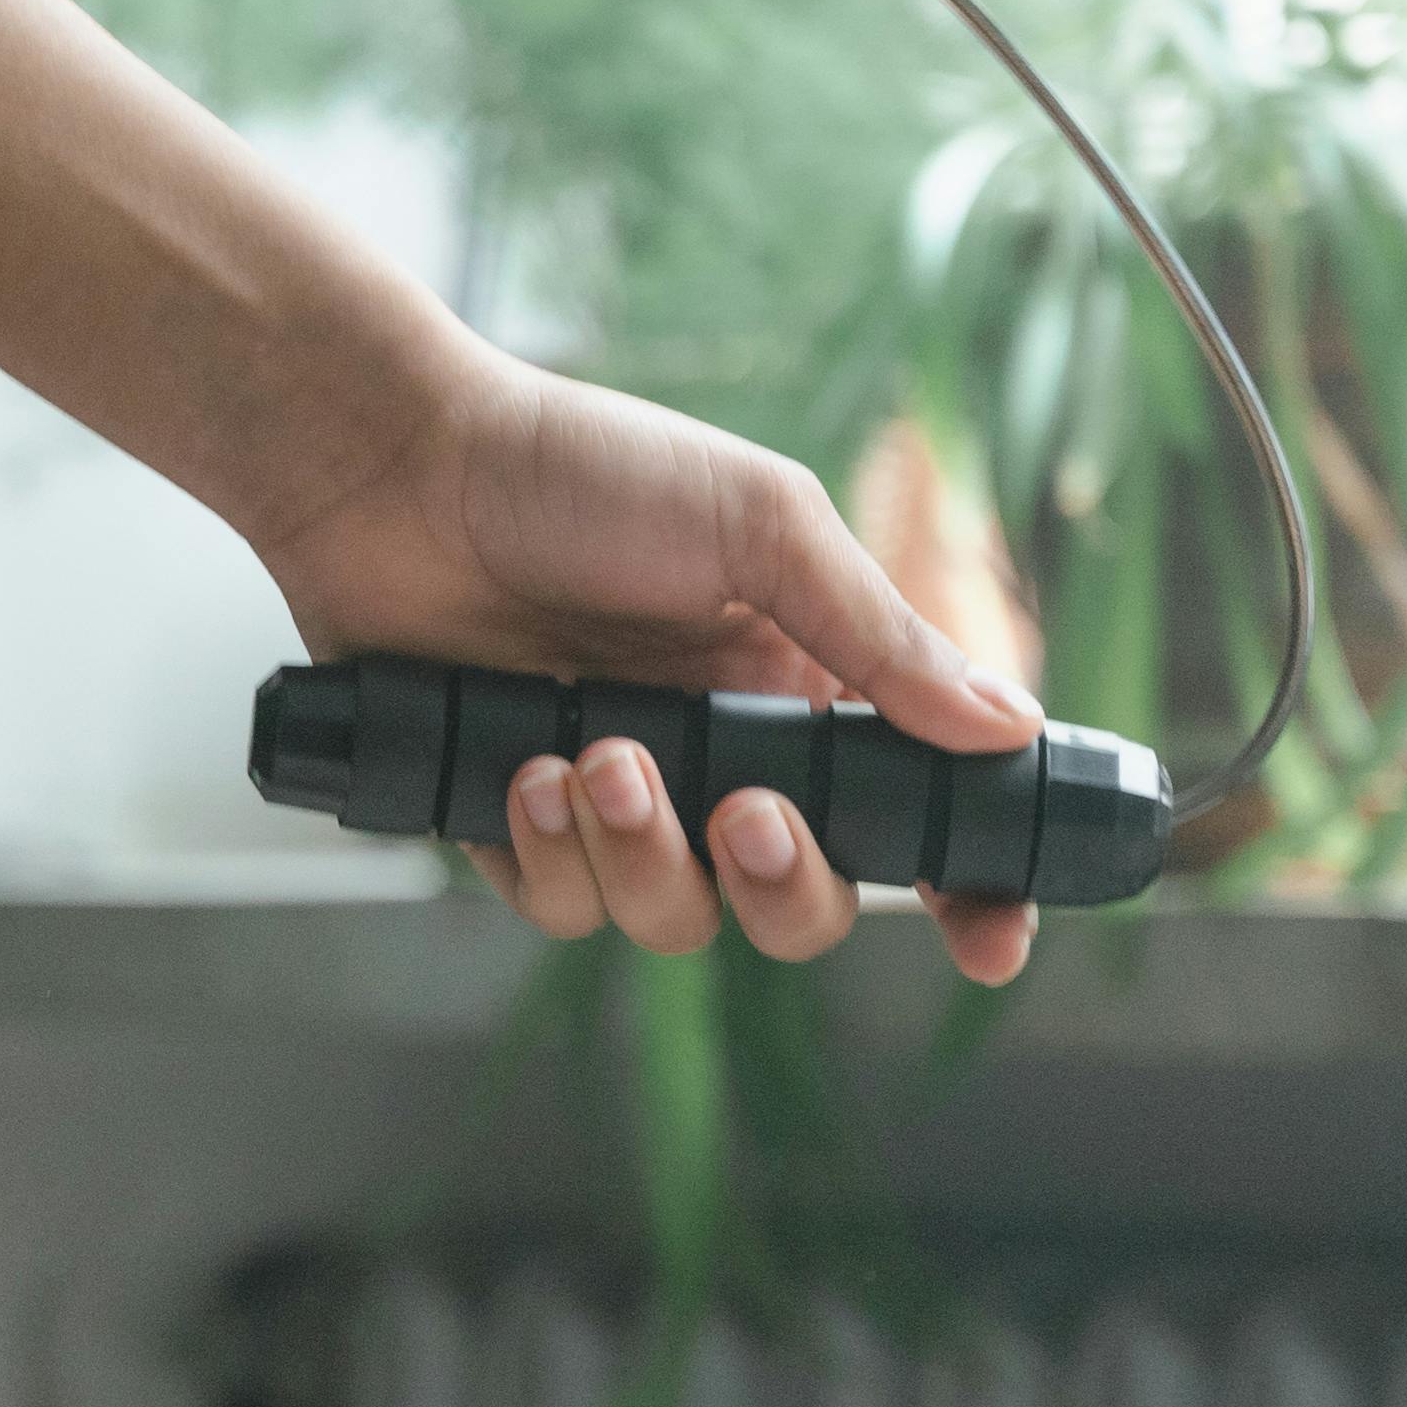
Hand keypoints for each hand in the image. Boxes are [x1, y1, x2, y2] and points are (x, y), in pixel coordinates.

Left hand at [252, 343, 1046, 983]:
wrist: (399, 466)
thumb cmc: (581, 471)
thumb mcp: (760, 526)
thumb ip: (879, 637)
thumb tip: (1007, 730)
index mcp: (803, 687)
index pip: (908, 815)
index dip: (964, 888)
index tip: (993, 940)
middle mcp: (721, 757)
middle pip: (801, 904)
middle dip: (785, 884)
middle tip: (743, 814)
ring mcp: (617, 798)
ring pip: (676, 919)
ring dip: (645, 858)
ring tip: (594, 758)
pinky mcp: (511, 820)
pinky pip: (562, 905)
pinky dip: (551, 856)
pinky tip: (527, 773)